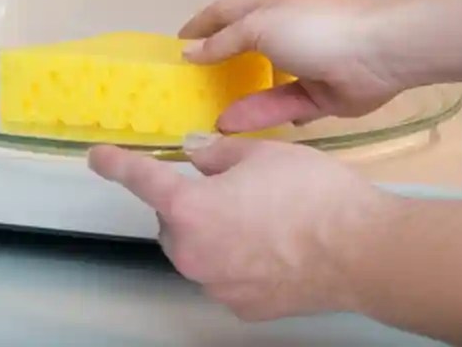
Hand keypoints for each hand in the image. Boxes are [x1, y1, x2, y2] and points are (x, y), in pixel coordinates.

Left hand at [87, 136, 402, 320]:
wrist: (363, 251)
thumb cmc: (313, 194)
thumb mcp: (261, 154)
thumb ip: (217, 154)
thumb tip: (195, 154)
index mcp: (190, 209)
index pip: (141, 181)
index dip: (116, 165)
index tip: (97, 157)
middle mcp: (194, 253)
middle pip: (172, 221)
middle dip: (189, 202)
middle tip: (229, 185)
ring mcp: (217, 286)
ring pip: (198, 251)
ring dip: (213, 232)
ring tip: (260, 216)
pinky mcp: (243, 306)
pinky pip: (225, 275)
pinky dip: (237, 260)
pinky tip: (272, 247)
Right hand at [178, 0, 408, 132]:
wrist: (379, 53)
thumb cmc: (316, 28)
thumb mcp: (261, 25)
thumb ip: (224, 41)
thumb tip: (190, 51)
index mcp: (270, 8)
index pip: (226, 12)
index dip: (200, 25)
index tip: (176, 45)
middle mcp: (284, 35)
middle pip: (244, 50)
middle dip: (218, 66)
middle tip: (190, 89)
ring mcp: (303, 66)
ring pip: (262, 85)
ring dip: (237, 98)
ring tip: (208, 117)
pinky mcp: (319, 96)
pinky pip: (284, 107)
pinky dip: (262, 115)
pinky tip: (236, 127)